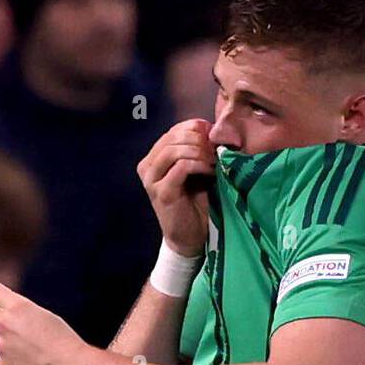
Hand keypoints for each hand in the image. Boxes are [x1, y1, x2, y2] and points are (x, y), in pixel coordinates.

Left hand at [0, 283, 88, 364]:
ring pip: (1, 341)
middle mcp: (5, 324)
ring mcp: (2, 347)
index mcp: (19, 308)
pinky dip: (16, 364)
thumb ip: (24, 313)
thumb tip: (12, 316)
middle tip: (20, 330)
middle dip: (2, 320)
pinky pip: (5, 361)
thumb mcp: (46, 316)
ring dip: (13, 345)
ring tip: (37, 354)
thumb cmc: (65, 343)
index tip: (3, 302)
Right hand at [137, 119, 215, 257]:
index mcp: (154, 158)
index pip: (174, 130)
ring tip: (214, 161)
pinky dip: (198, 164)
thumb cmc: (196, 203)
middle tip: (217, 150)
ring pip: (174, 149)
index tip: (215, 137)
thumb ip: (197, 150)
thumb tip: (212, 128)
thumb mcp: (196, 170)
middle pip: (173, 136)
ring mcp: (151, 180)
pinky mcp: (162, 192)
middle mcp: (147, 166)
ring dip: (199, 152)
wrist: (190, 237)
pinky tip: (210, 171)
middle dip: (199, 140)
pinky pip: (180, 167)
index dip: (196, 128)